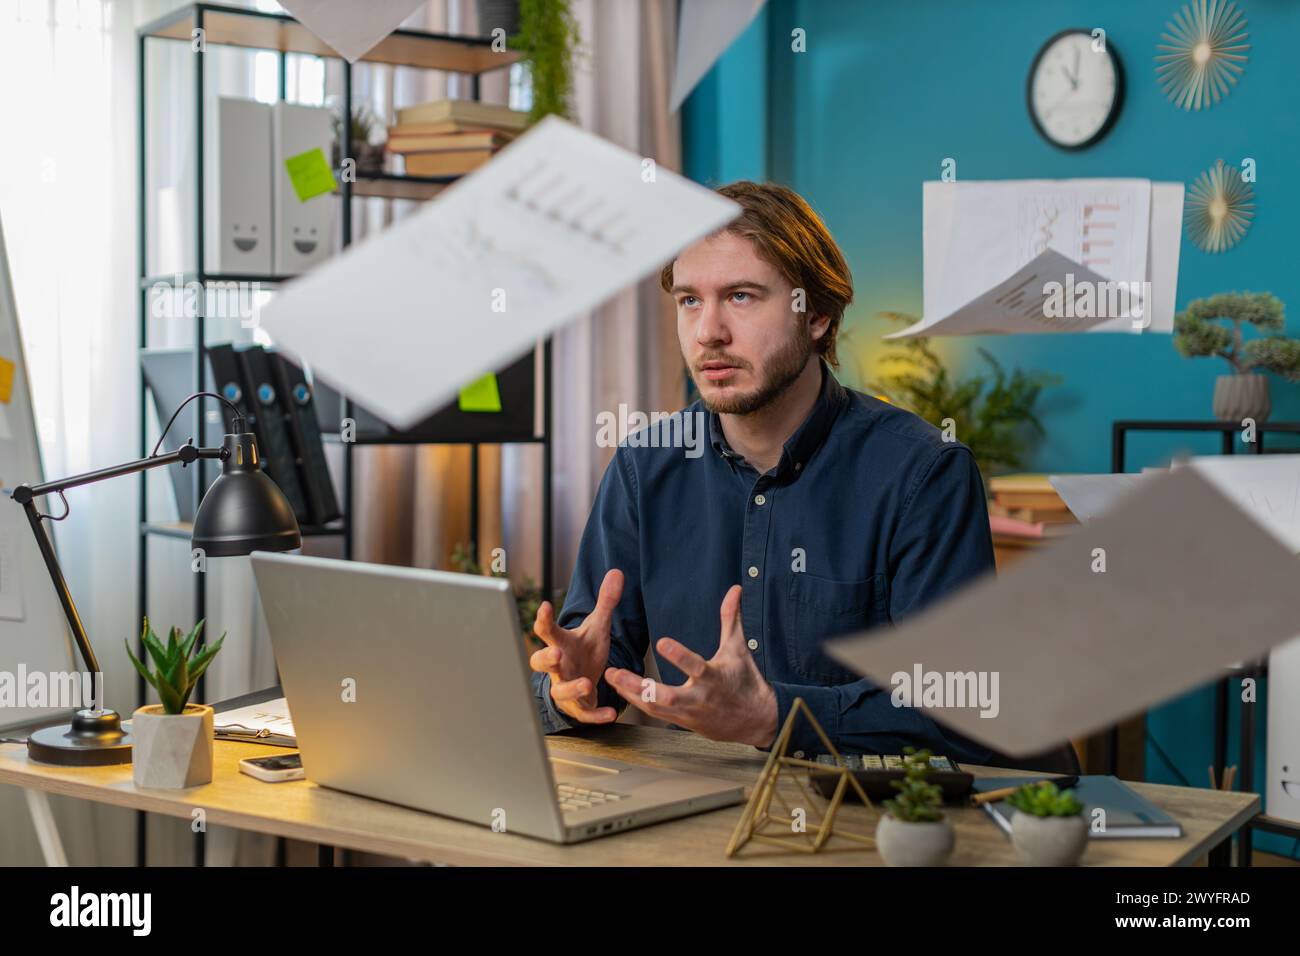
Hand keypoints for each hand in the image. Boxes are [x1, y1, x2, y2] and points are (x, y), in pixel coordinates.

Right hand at [529, 569, 622, 723]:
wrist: (586, 682)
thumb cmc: (585, 651)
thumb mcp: (598, 626)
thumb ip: (606, 601)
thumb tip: (617, 572)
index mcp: (561, 643)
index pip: (546, 630)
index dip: (543, 619)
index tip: (545, 606)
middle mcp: (558, 667)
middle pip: (541, 662)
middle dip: (546, 658)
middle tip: (556, 653)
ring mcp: (565, 688)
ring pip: (559, 691)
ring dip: (571, 688)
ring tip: (586, 684)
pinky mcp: (578, 708)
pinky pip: (583, 714)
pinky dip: (595, 715)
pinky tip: (610, 714)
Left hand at [604, 585, 777, 747]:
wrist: (756, 721)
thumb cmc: (746, 681)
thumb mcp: (738, 648)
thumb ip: (730, 618)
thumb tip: (735, 589)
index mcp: (715, 678)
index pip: (695, 667)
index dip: (679, 656)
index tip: (662, 643)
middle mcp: (700, 698)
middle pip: (667, 696)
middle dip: (639, 686)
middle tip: (616, 672)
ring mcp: (690, 713)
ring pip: (656, 708)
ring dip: (631, 693)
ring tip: (611, 676)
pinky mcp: (683, 722)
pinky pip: (656, 714)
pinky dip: (638, 702)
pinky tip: (622, 689)